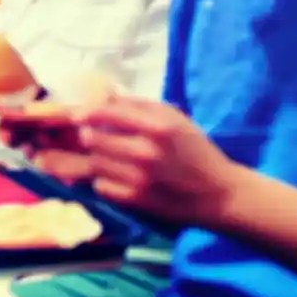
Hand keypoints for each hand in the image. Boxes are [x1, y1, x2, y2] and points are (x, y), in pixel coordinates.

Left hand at [78, 96, 240, 224]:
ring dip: (98, 158)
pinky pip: (101, 185)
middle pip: (94, 139)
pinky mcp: (136, 199)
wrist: (219, 193)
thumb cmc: (195, 151)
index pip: (108, 113)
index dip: (87, 113)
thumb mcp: (175, 119)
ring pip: (95, 162)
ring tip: (111, 158)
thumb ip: (139, 106)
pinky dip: (105, 180)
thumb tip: (104, 96)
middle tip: (93, 137)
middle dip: (91, 137)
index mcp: (159, 126)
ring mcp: (140, 177)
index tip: (77, 115)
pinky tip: (119, 177)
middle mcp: (147, 151)